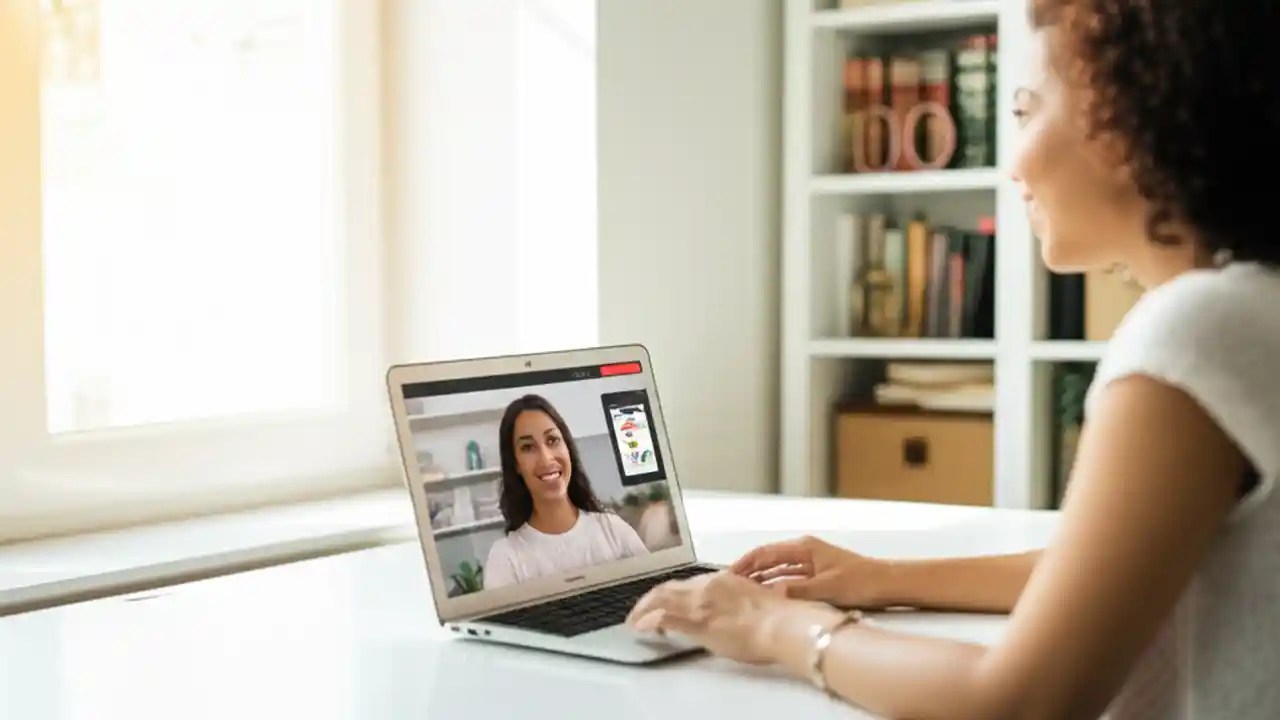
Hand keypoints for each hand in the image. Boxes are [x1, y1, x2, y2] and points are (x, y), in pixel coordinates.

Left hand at [626, 570, 833, 664]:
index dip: (670, 592)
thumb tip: (726, 609)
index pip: (687, 583)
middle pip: (669, 588)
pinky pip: (665, 618)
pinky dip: (649, 620)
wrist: (783, 625)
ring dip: (644, 609)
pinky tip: (640, 627)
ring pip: (662, 599)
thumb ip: (733, 600)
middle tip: (639, 611)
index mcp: (722, 580)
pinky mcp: (698, 623)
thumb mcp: (751, 600)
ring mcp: (701, 604)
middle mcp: (707, 587)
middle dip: (650, 599)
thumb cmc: (778, 617)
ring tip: (634, 620)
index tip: (662, 601)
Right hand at [731, 535, 890, 607]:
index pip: (766, 552)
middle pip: (769, 560)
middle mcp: (805, 552)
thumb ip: (799, 591)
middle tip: (731, 586)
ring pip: (778, 570)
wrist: (886, 583)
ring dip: (762, 580)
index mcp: (805, 547)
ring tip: (744, 593)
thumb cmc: (862, 580)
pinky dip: (776, 586)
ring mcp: (810, 563)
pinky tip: (768, 597)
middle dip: (749, 571)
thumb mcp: (828, 587)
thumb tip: (773, 594)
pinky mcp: (816, 575)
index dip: (746, 563)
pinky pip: (789, 579)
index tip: (730, 574)